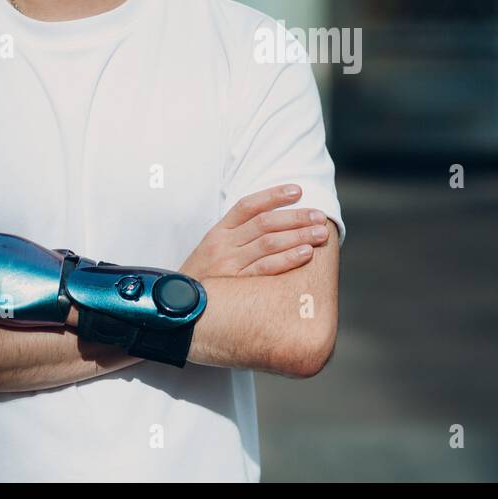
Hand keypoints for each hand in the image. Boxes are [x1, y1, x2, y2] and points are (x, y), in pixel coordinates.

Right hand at [181, 184, 329, 280]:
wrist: (177, 307)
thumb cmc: (203, 278)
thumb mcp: (212, 250)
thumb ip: (237, 236)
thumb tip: (275, 225)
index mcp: (218, 231)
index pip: (248, 205)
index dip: (273, 195)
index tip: (297, 191)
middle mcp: (223, 243)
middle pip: (265, 223)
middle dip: (296, 217)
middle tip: (319, 216)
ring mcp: (228, 263)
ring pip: (269, 242)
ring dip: (298, 236)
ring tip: (320, 233)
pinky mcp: (234, 283)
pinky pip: (266, 268)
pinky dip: (288, 259)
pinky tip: (305, 253)